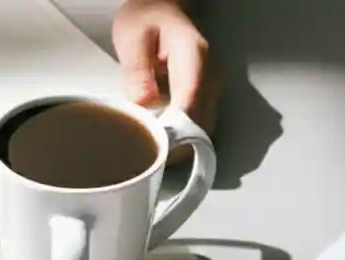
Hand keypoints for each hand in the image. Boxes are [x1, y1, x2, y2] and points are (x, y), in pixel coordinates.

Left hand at [113, 0, 220, 159]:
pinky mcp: (206, 97)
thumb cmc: (146, 20)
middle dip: (177, 145)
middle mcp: (210, 74)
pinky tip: (162, 143)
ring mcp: (212, 87)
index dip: (176, 132)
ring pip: (203, 128)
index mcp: (194, 55)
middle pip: (202, 121)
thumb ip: (137, 69)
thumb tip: (143, 103)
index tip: (158, 150)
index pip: (191, 101)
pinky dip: (182, 139)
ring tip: (153, 154)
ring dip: (181, 145)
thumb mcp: (132, 37)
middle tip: (149, 159)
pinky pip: (199, 125)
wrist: (161, 8)